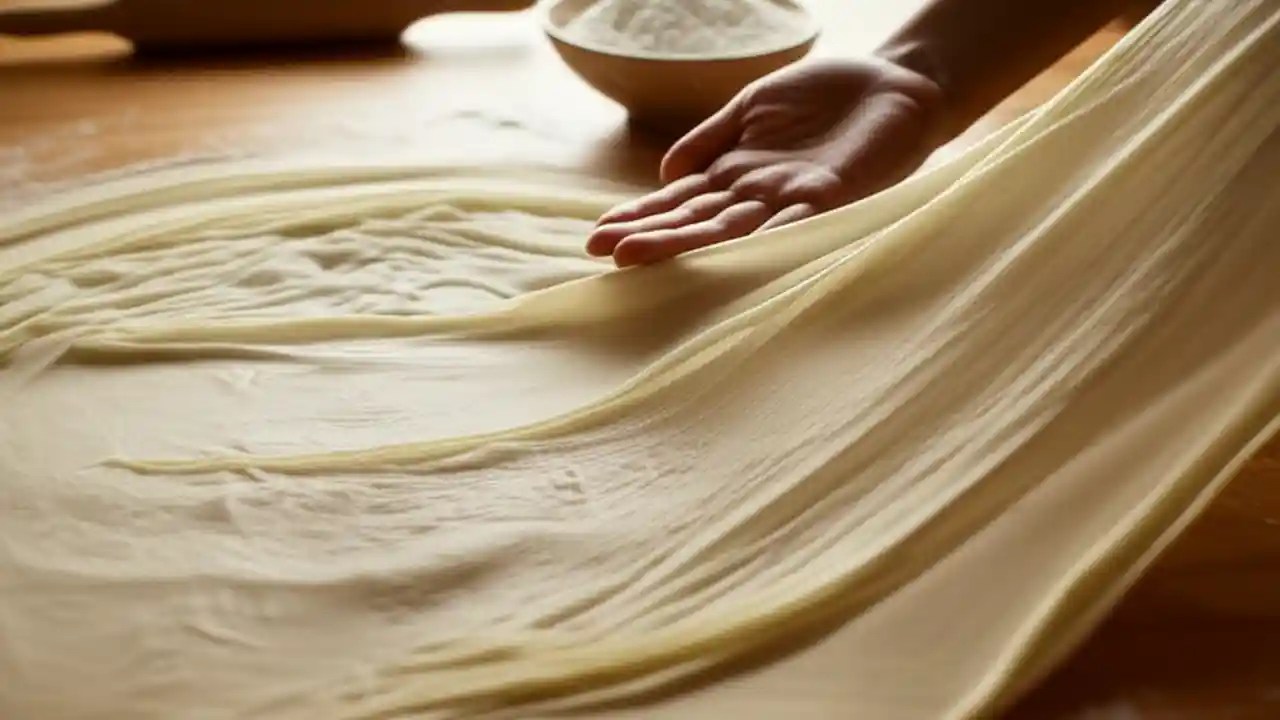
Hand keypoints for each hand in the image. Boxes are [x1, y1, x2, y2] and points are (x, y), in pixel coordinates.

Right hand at [587, 57, 946, 266]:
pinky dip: (762, 240)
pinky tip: (726, 255)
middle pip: (694, 221)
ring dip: (685, 246)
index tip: (599, 237)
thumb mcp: (753, 106)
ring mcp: (790, 200)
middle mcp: (757, 195)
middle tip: (605, 257)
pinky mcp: (830, 197)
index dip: (640, 218)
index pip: (678, 201)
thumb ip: (710, 137)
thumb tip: (665, 174)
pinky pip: (792, 223)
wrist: (895, 84)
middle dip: (650, 238)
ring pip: (728, 230)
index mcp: (734, 173)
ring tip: (640, 258)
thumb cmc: (825, 95)